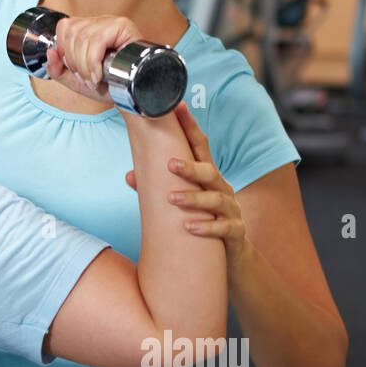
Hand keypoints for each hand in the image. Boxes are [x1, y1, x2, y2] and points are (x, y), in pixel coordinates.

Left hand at [44, 14, 142, 103]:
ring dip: (84, 65)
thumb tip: (50, 52)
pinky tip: (99, 75)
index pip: (65, 27)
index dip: (64, 50)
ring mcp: (112, 22)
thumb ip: (58, 70)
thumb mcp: (75, 81)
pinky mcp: (123, 26)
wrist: (132, 97)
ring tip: (93, 79)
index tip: (75, 71)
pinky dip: (93, 63)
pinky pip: (98, 40)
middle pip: (72, 32)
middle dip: (74, 61)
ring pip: (83, 37)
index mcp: (87, 29)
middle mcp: (99, 22)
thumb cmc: (108, 86)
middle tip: (85, 78)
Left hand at [125, 103, 248, 263]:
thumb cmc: (202, 221)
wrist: (231, 258)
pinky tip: (189, 227)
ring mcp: (231, 210)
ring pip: (216, 199)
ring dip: (193, 198)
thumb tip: (129, 175)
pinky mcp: (236, 232)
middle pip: (210, 172)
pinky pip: (225, 228)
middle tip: (169, 163)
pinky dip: (207, 226)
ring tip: (172, 198)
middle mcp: (222, 190)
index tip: (178, 108)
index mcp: (208, 178)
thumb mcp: (184, 203)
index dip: (191, 128)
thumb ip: (159, 188)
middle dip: (190, 166)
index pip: (200, 148)